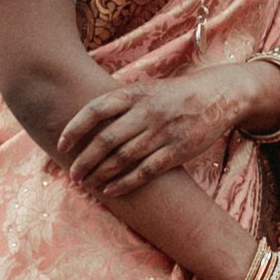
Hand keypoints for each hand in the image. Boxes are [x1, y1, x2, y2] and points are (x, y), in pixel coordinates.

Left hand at [43, 70, 219, 199]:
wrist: (219, 94)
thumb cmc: (175, 94)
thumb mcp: (146, 88)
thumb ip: (120, 101)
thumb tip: (82, 117)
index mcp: (135, 93)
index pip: (95, 109)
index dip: (74, 128)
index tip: (60, 146)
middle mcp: (147, 111)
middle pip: (106, 139)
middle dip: (85, 160)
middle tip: (73, 174)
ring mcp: (163, 131)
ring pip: (123, 158)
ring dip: (101, 174)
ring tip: (87, 184)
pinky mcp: (179, 150)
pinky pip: (146, 171)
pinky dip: (126, 183)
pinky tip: (111, 190)